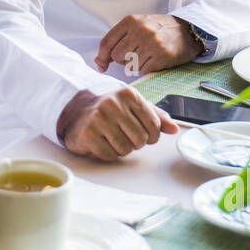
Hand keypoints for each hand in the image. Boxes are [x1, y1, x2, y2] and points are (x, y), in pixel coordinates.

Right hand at [56, 87, 178, 161]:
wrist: (75, 112)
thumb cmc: (109, 111)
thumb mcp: (133, 107)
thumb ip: (156, 116)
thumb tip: (175, 129)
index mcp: (128, 94)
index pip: (154, 125)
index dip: (151, 135)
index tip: (143, 133)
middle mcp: (113, 103)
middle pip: (141, 139)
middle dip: (135, 142)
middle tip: (123, 135)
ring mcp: (99, 118)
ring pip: (126, 149)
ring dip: (122, 149)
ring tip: (112, 138)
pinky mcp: (88, 134)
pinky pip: (110, 155)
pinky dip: (108, 154)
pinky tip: (102, 143)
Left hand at [94, 13, 200, 73]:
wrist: (187, 31)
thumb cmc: (158, 29)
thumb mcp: (137, 26)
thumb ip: (117, 39)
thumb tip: (99, 61)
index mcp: (131, 21)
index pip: (106, 42)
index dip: (102, 56)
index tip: (102, 64)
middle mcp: (140, 30)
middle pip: (116, 56)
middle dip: (122, 60)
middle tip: (133, 55)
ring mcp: (152, 43)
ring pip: (130, 65)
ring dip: (135, 65)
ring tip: (146, 56)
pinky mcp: (162, 55)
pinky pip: (144, 70)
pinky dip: (147, 68)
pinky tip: (154, 59)